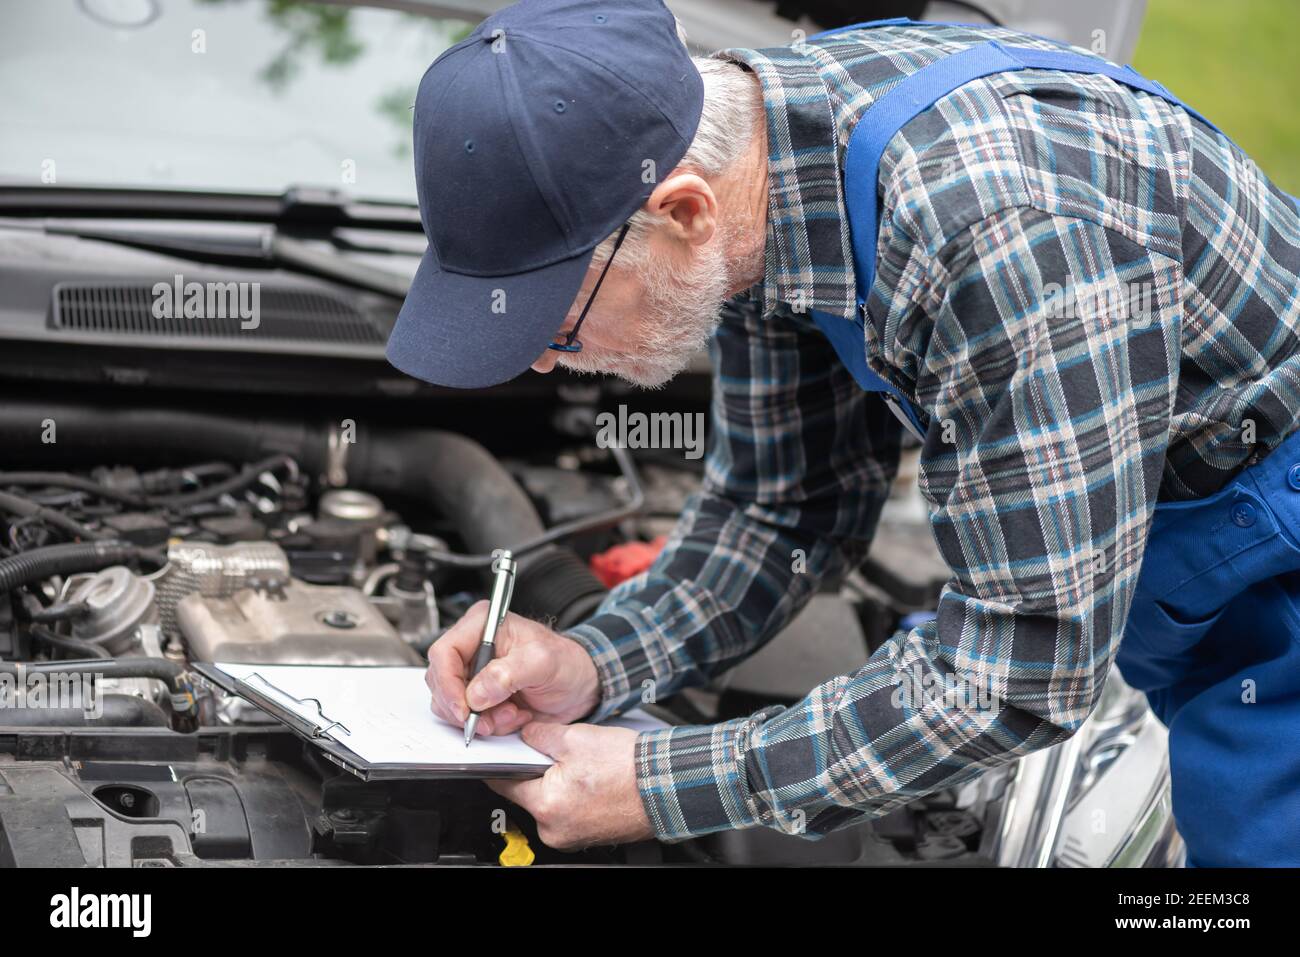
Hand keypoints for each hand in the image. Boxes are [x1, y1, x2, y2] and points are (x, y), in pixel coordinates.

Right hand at [425, 601, 600, 737]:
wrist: (581, 685)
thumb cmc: (567, 662)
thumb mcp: (544, 662)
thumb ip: (509, 673)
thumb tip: (476, 693)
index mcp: (482, 625)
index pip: (444, 653)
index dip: (447, 684)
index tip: (464, 709)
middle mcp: (472, 647)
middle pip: (440, 682)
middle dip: (465, 708)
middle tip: (492, 719)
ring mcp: (473, 673)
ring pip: (450, 704)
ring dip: (481, 719)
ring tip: (512, 713)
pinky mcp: (479, 696)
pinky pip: (466, 718)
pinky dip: (488, 725)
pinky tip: (513, 716)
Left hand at [488, 722, 652, 849]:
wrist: (665, 786)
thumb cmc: (628, 768)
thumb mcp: (576, 738)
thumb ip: (540, 735)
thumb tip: (525, 735)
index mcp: (545, 804)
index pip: (503, 782)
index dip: (505, 760)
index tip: (506, 749)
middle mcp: (553, 829)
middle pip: (528, 793)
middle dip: (538, 770)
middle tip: (560, 754)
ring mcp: (571, 836)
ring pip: (550, 802)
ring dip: (558, 783)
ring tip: (584, 767)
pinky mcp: (587, 836)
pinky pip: (568, 812)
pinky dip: (575, 795)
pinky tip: (592, 780)